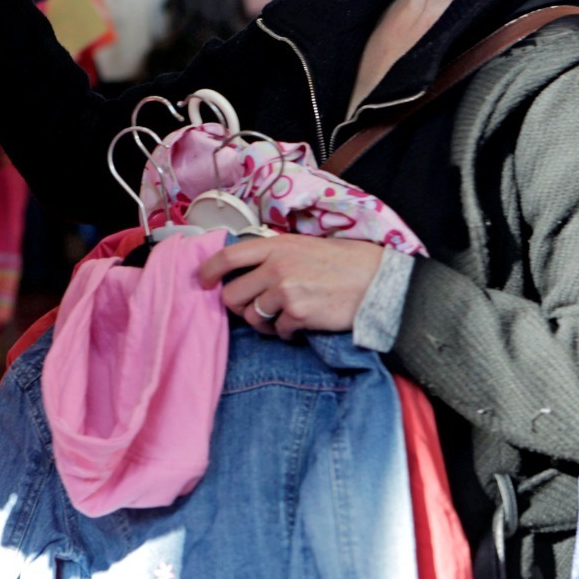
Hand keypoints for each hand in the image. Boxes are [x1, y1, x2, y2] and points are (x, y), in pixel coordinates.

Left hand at [198, 235, 383, 339]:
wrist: (376, 281)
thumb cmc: (345, 262)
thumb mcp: (305, 247)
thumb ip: (276, 255)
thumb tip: (250, 270)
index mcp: (276, 245)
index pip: (228, 256)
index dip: (208, 271)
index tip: (203, 281)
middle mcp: (276, 266)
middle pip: (232, 295)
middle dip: (238, 307)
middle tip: (253, 308)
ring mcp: (285, 291)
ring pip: (253, 317)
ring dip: (265, 322)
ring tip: (284, 316)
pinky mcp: (297, 314)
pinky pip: (278, 332)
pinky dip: (287, 332)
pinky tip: (303, 323)